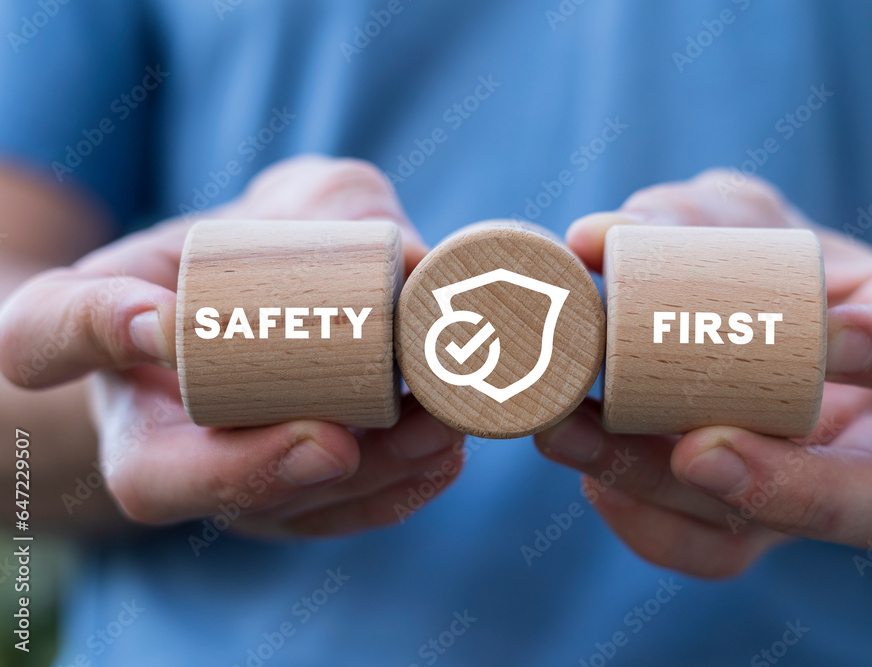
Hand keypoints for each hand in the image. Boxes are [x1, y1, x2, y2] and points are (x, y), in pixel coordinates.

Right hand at [0, 155, 464, 536]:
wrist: (297, 315)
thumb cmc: (285, 246)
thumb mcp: (291, 203)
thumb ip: (334, 211)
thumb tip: (409, 266)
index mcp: (102, 335)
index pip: (48, 337)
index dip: (95, 329)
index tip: (158, 318)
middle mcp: (148, 421)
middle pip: (167, 480)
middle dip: (258, 469)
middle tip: (337, 440)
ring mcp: (220, 476)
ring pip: (264, 510)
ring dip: (356, 484)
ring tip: (433, 435)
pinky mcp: (289, 500)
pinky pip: (327, 518)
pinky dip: (391, 497)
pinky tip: (443, 460)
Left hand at [537, 169, 871, 576]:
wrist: (778, 346)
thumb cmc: (769, 275)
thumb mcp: (765, 228)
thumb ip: (703, 222)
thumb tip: (601, 237)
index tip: (842, 332)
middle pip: (853, 500)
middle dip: (767, 480)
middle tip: (690, 444)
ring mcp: (800, 501)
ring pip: (754, 534)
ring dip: (650, 488)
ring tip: (566, 433)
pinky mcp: (741, 527)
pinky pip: (698, 550)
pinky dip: (634, 516)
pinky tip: (583, 466)